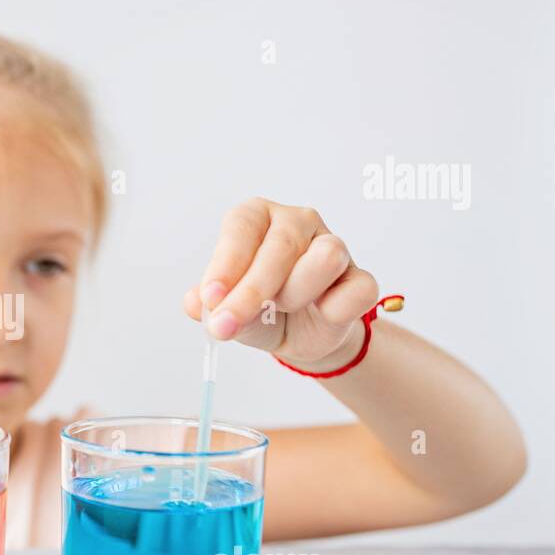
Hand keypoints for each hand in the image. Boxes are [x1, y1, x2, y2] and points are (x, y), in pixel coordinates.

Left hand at [183, 198, 379, 371]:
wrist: (297, 337)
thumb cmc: (258, 311)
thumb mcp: (226, 311)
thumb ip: (210, 306)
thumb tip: (195, 303)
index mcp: (258, 218)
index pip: (242, 226)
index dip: (226, 263)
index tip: (211, 298)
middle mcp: (297, 222)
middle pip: (280, 246)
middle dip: (251, 291)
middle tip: (227, 325)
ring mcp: (334, 245)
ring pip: (325, 257)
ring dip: (296, 293)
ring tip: (282, 307)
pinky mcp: (360, 278)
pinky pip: (357, 289)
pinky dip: (335, 309)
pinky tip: (321, 314)